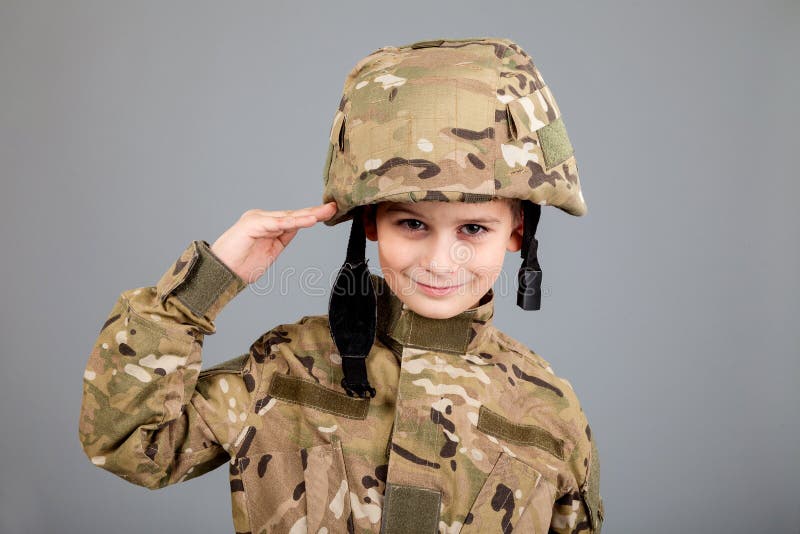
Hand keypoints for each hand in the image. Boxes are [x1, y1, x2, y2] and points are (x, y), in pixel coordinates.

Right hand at [210, 202, 337, 282]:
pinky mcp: (252, 224)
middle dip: (315, 211)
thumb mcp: (271, 251)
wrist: (219, 274)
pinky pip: (277, 223)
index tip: (331, 212)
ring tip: (326, 212)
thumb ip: (283, 238)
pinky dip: (294, 222)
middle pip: (294, 214)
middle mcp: (262, 217)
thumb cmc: (241, 265)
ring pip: (287, 217)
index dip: (312, 215)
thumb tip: (299, 227)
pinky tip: (309, 220)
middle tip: (334, 207)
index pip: (294, 218)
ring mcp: (256, 219)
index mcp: (267, 223)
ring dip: (308, 215)